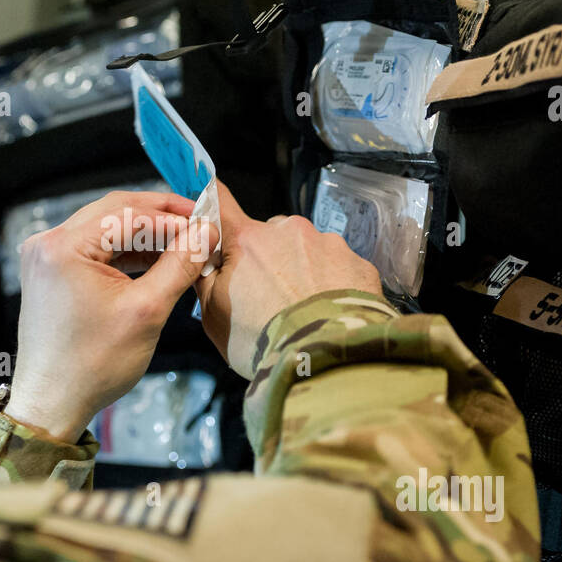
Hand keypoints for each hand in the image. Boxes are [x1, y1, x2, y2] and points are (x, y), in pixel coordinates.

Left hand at [5, 191, 217, 442]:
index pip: (129, 213)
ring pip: (107, 228)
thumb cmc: (92, 366)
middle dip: (161, 218)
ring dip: (147, 234)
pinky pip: (97, 248)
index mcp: (64, 247)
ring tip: (185, 244)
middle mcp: (49, 243)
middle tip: (200, 224)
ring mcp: (48, 257)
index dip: (174, 218)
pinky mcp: (53, 272)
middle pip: (115, 212)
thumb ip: (180, 264)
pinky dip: (128, 252)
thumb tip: (207, 232)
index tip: (207, 224)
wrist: (53, 402)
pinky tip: (158, 259)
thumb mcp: (147, 311)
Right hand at [194, 182, 381, 378]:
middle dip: (264, 257)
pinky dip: (330, 284)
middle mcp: (289, 231)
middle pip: (267, 234)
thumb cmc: (264, 341)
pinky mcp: (358, 263)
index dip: (211, 201)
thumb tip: (203, 256)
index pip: (220, 201)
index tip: (209, 203)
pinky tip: (324, 312)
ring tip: (299, 311)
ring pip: (305, 249)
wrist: (326, 360)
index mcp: (247, 240)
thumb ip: (204, 277)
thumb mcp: (212, 315)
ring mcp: (328, 244)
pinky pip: (337, 267)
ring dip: (299, 271)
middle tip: (265, 297)